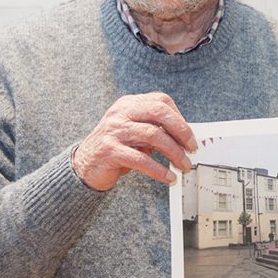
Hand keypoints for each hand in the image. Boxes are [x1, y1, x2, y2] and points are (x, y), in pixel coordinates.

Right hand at [71, 92, 197, 190]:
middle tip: (192, 149)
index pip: (160, 101)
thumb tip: (186, 139)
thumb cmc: (115, 148)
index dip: (179, 117)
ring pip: (153, 136)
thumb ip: (155, 130)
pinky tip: (168, 177)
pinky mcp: (110, 150)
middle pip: (159, 113)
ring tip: (183, 166)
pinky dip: (159, 170)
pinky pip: (141, 159)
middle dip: (181, 131)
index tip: (189, 135)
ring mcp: (114, 130)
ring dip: (174, 153)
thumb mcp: (135, 133)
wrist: (85, 165)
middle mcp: (120, 113)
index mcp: (128, 104)